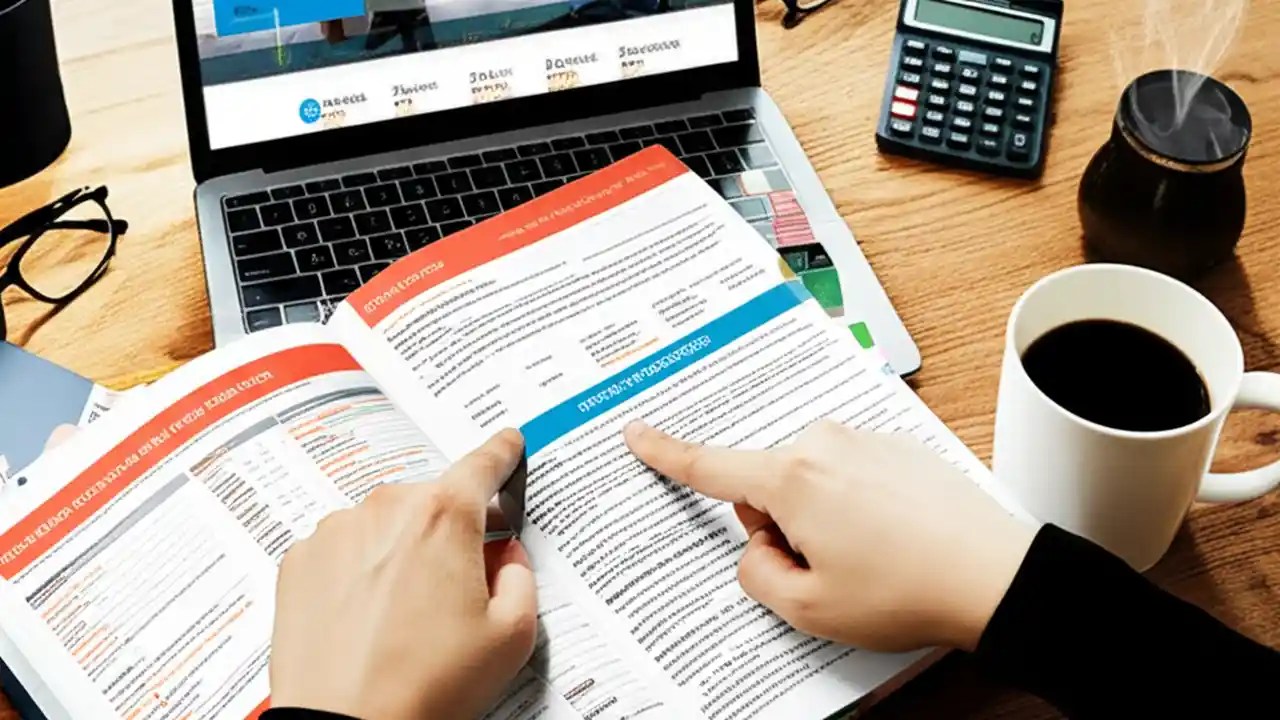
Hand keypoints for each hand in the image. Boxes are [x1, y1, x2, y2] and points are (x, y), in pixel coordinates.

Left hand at [270, 429, 537, 719]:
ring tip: (406, 616)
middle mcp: (385, 509)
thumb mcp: (511, 637)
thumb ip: (521, 578)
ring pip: (385, 525)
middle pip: (432, 501)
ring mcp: (336, 532)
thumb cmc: (425, 688)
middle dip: (451, 531)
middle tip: (458, 585)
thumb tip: (505, 556)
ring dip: (401, 551)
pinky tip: (369, 618)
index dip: (503, 454)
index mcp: (444, 517)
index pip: (483, 463)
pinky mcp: (300, 561)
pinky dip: (359, 571)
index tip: (508, 446)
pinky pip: (343, 549)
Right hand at [623, 419, 1035, 653]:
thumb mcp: (807, 607)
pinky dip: (857, 508)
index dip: (666, 453)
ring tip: (870, 559)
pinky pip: (850, 477)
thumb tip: (760, 550)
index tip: (638, 433)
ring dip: (821, 518)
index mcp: (791, 477)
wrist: (995, 575)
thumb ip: (756, 575)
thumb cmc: (907, 589)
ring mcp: (864, 443)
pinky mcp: (897, 448)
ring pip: (810, 483)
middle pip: (766, 485)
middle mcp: (824, 445)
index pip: (709, 465)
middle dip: (780, 526)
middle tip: (825, 567)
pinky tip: (891, 541)